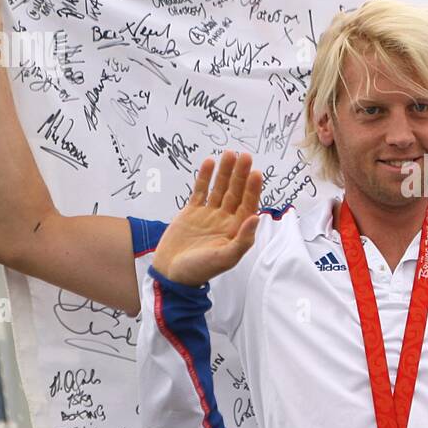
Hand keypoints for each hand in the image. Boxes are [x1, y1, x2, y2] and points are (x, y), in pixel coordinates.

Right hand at [153, 151, 262, 286]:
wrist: (171, 273)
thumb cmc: (200, 270)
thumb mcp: (225, 258)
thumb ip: (242, 239)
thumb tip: (256, 218)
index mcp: (236, 230)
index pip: (248, 204)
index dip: (252, 189)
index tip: (256, 172)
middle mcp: (225, 219)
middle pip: (235, 192)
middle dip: (240, 174)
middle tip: (244, 155)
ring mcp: (208, 214)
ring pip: (219, 188)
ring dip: (225, 171)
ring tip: (229, 153)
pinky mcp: (191, 211)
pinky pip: (200, 190)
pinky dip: (204, 177)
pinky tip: (209, 162)